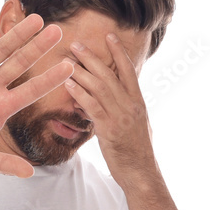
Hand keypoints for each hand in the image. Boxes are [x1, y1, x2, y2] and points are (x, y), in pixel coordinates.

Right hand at [0, 9, 73, 177]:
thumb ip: (3, 164)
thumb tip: (30, 174)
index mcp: (1, 106)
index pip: (31, 90)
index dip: (49, 79)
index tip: (70, 68)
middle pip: (19, 64)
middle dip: (38, 49)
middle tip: (59, 32)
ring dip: (15, 34)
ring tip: (34, 18)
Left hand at [62, 34, 153, 179]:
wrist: (141, 174)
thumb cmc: (136, 152)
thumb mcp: (135, 125)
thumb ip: (124, 109)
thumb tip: (110, 99)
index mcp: (138, 102)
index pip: (128, 70)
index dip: (119, 52)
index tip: (109, 35)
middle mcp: (131, 106)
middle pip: (110, 74)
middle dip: (92, 57)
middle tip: (76, 44)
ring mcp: (120, 117)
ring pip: (100, 87)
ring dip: (82, 71)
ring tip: (67, 60)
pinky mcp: (109, 130)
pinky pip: (93, 107)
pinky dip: (80, 93)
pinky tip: (68, 84)